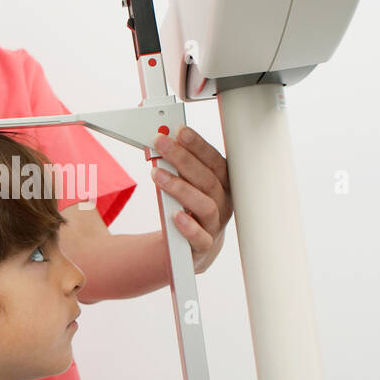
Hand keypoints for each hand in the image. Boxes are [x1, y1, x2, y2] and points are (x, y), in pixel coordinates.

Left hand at [150, 127, 231, 273]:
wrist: (193, 248)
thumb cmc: (189, 208)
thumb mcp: (186, 185)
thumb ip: (178, 166)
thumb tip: (162, 141)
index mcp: (222, 184)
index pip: (215, 161)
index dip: (199, 145)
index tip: (180, 131)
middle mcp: (222, 203)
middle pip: (208, 179)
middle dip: (183, 158)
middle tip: (160, 144)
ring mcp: (215, 226)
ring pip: (206, 206)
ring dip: (180, 187)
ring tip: (157, 175)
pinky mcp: (203, 247)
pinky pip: (200, 238)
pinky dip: (189, 226)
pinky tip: (174, 216)